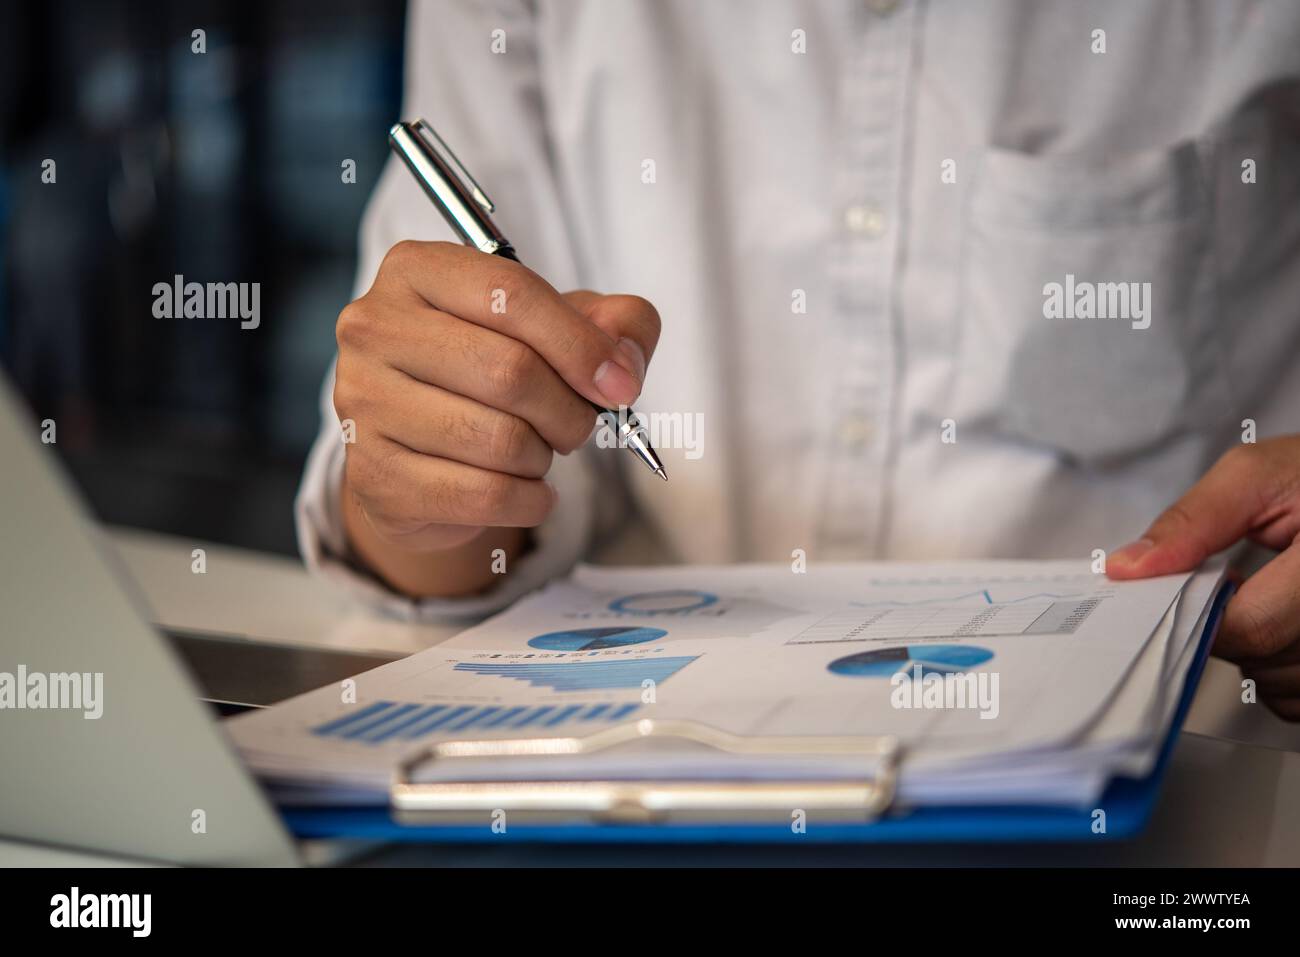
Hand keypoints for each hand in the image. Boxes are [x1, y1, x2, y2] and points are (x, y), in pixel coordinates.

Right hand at [333, 240, 659, 593]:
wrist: (419, 451)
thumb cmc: (491, 370)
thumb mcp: (557, 327)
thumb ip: (612, 322)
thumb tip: (623, 363)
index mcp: (417, 270)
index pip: (511, 295)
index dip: (581, 345)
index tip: (622, 386)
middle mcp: (374, 328)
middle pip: (509, 371)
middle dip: (569, 410)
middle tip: (579, 425)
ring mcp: (362, 403)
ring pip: (499, 440)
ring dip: (543, 456)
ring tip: (536, 451)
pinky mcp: (373, 475)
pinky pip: (483, 495)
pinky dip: (529, 500)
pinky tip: (528, 490)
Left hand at [1108, 437, 1299, 719]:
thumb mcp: (1258, 474)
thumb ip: (1193, 521)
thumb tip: (1130, 568)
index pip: (1254, 626)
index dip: (1207, 615)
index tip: (1197, 591)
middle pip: (1268, 660)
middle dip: (1233, 629)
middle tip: (1239, 585)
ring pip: (1289, 689)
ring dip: (1259, 657)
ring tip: (1271, 601)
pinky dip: (1286, 675)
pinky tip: (1288, 630)